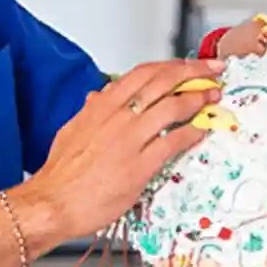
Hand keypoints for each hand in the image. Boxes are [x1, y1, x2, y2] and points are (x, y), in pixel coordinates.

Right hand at [27, 59, 225, 240]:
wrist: (52, 203)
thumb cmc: (61, 174)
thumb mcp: (73, 131)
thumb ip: (91, 112)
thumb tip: (98, 97)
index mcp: (102, 106)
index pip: (144, 73)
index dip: (172, 65)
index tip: (190, 64)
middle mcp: (117, 116)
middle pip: (164, 82)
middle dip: (194, 72)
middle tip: (213, 71)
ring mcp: (130, 139)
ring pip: (173, 107)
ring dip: (198, 99)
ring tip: (212, 97)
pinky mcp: (140, 166)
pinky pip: (173, 142)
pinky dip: (192, 133)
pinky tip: (202, 130)